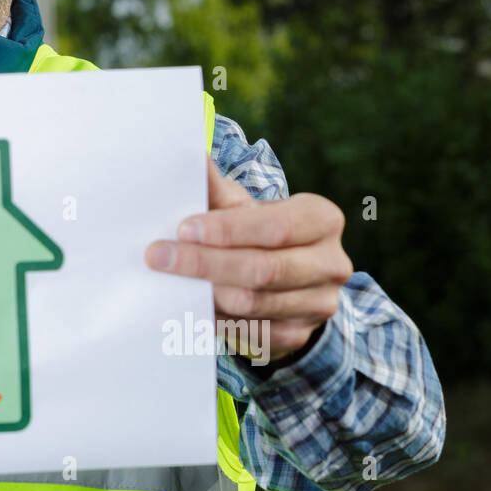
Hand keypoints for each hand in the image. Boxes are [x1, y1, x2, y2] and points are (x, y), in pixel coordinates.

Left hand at [144, 156, 353, 362]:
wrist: (281, 273)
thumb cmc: (256, 228)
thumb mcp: (242, 205)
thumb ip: (216, 186)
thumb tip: (188, 157)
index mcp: (322, 219)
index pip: (276, 227)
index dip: (228, 230)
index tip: (182, 228)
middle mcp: (331, 263)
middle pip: (263, 269)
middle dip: (204, 263)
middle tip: (158, 257)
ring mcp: (320, 303)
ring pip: (253, 304)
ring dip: (205, 293)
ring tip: (167, 280)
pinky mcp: (300, 333)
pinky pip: (250, 331)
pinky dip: (215, 318)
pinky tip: (189, 305)